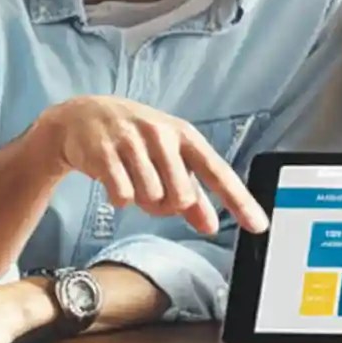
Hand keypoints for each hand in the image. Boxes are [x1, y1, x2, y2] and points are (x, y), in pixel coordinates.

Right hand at [34, 96, 267, 234]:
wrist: (82, 117)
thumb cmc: (134, 139)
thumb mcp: (167, 158)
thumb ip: (192, 193)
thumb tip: (211, 225)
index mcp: (184, 136)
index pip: (219, 172)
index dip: (240, 200)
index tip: (259, 225)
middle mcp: (162, 135)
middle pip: (181, 196)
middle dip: (168, 205)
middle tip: (154, 190)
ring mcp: (132, 142)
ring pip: (151, 198)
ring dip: (142, 201)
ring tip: (132, 180)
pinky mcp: (105, 152)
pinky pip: (122, 197)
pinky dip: (120, 198)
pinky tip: (114, 179)